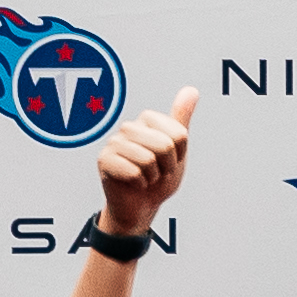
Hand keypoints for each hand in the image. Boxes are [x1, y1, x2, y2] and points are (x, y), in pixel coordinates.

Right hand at [92, 86, 195, 238]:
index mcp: (147, 119)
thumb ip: (181, 119)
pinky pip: (134, 173)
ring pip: (148, 159)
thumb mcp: (177, 149)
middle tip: (156, 171)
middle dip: (166, 166)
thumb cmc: (158, 177)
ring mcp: (114, 142)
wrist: (141, 206)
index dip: (179, 154)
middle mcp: (129, 127)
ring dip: (152, 176)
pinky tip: (133, 184)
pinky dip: (140, 184)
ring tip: (145, 177)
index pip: (178, 135)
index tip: (169, 161)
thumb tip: (191, 90)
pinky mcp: (104, 160)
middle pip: (164, 145)